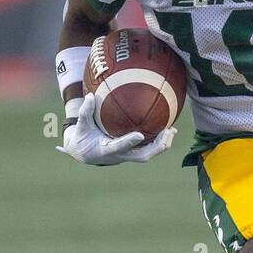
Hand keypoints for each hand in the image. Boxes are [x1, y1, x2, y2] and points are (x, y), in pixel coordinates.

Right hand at [55, 92, 176, 164]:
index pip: (119, 147)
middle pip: (142, 156)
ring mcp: (128, 156)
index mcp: (106, 150)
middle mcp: (120, 156)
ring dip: (162, 144)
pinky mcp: (132, 153)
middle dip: (156, 147)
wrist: (84, 153)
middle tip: (166, 132)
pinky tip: (169, 129)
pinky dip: (160, 141)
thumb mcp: (80, 125)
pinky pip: (149, 148)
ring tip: (172, 131)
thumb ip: (85, 112)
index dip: (129, 142)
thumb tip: (90, 96)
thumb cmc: (82, 137)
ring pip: (148, 154)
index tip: (139, 135)